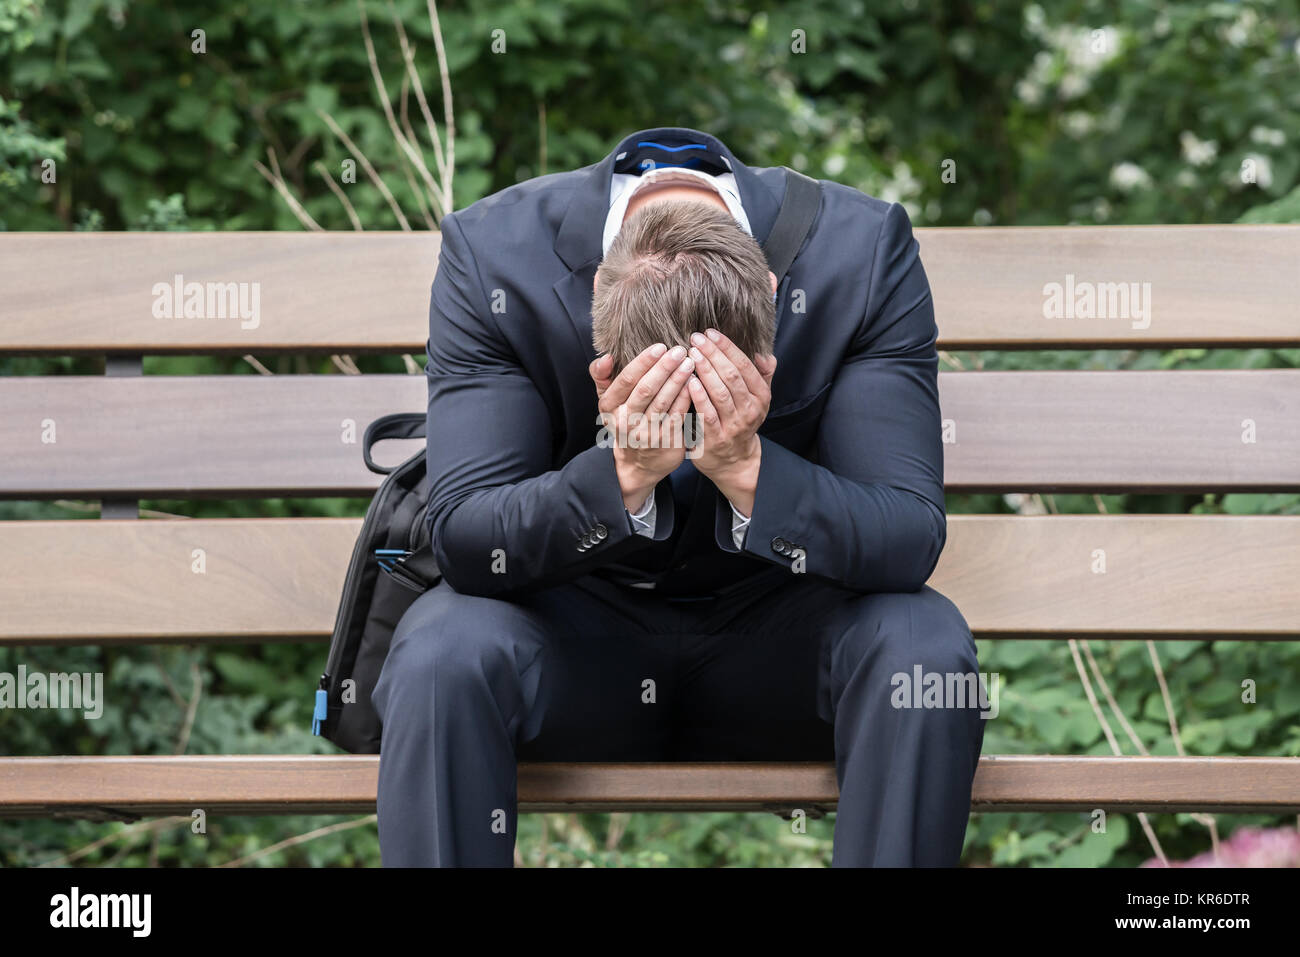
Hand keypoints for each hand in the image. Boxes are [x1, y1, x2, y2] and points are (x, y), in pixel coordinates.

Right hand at [590, 343, 694, 510]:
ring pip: (664, 402)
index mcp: (610, 407)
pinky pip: (677, 415)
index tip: (660, 346)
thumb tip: (607, 357)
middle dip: (664, 368)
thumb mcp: (607, 402)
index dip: (644, 362)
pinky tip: (695, 383)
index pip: (627, 380)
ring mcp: (646, 434)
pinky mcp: (666, 442)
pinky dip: (686, 398)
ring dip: (678, 380)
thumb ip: (602, 376)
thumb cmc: (624, 422)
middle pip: (646, 390)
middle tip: (679, 350)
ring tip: (689, 362)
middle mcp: (626, 422)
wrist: (637, 464)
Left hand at [685, 329, 776, 516]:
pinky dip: (699, 396)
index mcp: (761, 396)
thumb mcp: (757, 400)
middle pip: (732, 376)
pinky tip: (689, 381)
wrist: (734, 462)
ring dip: (705, 370)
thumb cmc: (741, 422)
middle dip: (713, 354)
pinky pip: (707, 414)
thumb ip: (761, 375)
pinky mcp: (716, 438)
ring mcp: (734, 426)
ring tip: (690, 354)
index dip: (727, 347)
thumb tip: (764, 353)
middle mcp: (751, 410)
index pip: (745, 365)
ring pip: (720, 392)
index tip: (710, 333)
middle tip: (695, 338)